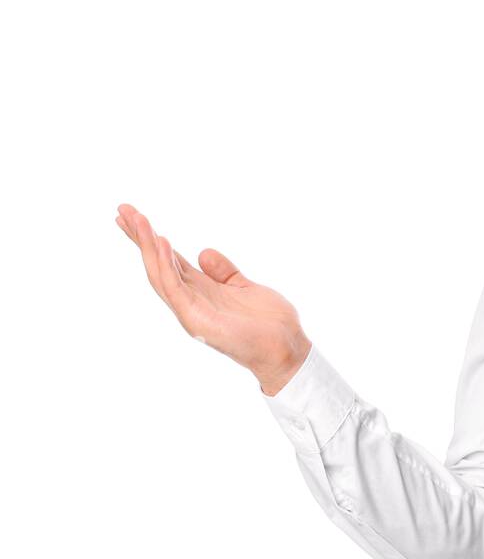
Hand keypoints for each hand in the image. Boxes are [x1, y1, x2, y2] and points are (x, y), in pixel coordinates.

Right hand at [115, 203, 310, 395]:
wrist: (286, 348)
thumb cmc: (268, 323)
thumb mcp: (243, 287)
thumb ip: (223, 272)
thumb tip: (203, 252)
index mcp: (200, 290)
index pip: (169, 261)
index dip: (151, 239)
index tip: (134, 216)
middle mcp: (190, 300)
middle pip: (157, 264)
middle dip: (139, 238)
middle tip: (122, 210)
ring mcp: (190, 311)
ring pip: (160, 274)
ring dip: (147, 246)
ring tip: (137, 219)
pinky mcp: (197, 319)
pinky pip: (176, 288)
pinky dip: (165, 266)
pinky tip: (161, 243)